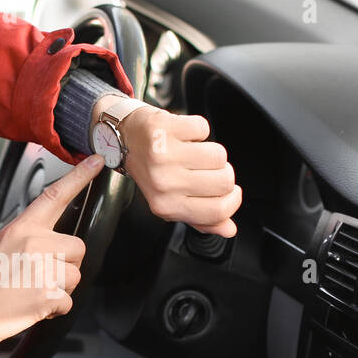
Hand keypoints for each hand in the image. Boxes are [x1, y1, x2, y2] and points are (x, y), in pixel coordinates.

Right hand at [0, 154, 103, 352]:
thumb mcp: (1, 246)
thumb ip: (31, 237)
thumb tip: (54, 244)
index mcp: (22, 228)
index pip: (55, 196)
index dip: (79, 177)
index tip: (96, 162)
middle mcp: (35, 243)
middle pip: (78, 247)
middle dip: (66, 264)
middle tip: (39, 275)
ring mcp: (43, 268)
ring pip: (75, 276)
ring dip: (60, 288)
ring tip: (32, 290)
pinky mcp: (48, 294)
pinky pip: (68, 301)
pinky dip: (55, 308)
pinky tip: (34, 305)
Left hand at [96, 95, 241, 238]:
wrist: (124, 138)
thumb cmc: (150, 170)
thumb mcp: (172, 200)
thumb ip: (202, 218)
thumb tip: (229, 229)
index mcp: (166, 206)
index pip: (217, 211)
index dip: (233, 201)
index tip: (232, 192)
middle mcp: (163, 183)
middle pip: (224, 182)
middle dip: (223, 172)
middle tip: (206, 168)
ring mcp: (164, 155)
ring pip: (219, 155)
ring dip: (212, 150)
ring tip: (194, 151)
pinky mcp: (165, 129)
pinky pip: (204, 129)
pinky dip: (198, 129)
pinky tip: (184, 136)